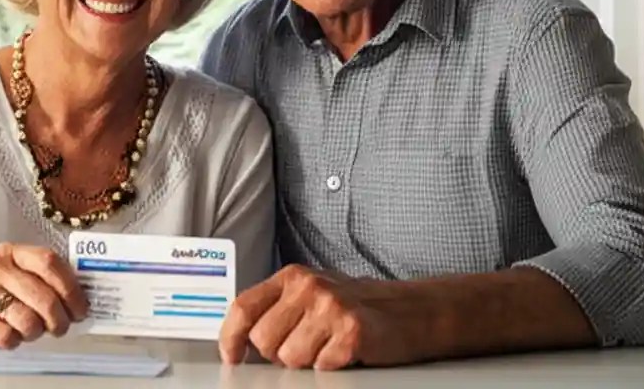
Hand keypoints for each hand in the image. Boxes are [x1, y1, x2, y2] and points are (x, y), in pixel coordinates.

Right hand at [0, 242, 89, 348]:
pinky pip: (5, 336)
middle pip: (42, 295)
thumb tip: (80, 300)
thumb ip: (43, 280)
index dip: (71, 288)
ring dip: (36, 332)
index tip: (80, 307)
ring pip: (26, 319)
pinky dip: (14, 341)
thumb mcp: (14, 275)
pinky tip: (11, 336)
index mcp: (13, 252)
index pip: (50, 262)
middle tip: (60, 327)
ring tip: (32, 331)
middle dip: (58, 318)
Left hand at [219, 265, 436, 369]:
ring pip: (289, 358)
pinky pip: (321, 366)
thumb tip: (240, 338)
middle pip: (264, 340)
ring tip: (326, 347)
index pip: (244, 307)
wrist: (411, 310)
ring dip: (306, 363)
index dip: (231, 337)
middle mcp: (308, 287)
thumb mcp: (310, 294)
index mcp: (291, 277)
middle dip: (277, 354)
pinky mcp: (353, 331)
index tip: (231, 357)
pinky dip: (331, 367)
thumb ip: (276, 308)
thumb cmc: (355, 305)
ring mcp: (331, 307)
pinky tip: (344, 353)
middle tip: (303, 347)